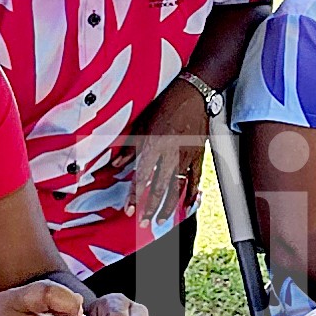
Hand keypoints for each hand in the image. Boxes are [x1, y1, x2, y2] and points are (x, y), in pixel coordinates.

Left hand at [127, 79, 211, 229]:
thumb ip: (129, 147)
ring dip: (169, 206)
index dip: (135, 196)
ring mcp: (187, 155)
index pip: (141, 177)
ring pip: (177, 186)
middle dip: (150, 207)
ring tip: (161, 219)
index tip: (129, 210)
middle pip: (160, 187)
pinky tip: (188, 204)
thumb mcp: (142, 122)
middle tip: (144, 222)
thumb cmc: (166, 103)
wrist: (194, 92)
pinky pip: (196, 178)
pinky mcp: (199, 154)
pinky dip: (192, 193)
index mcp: (153, 144)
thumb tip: (115, 165)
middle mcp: (170, 152)